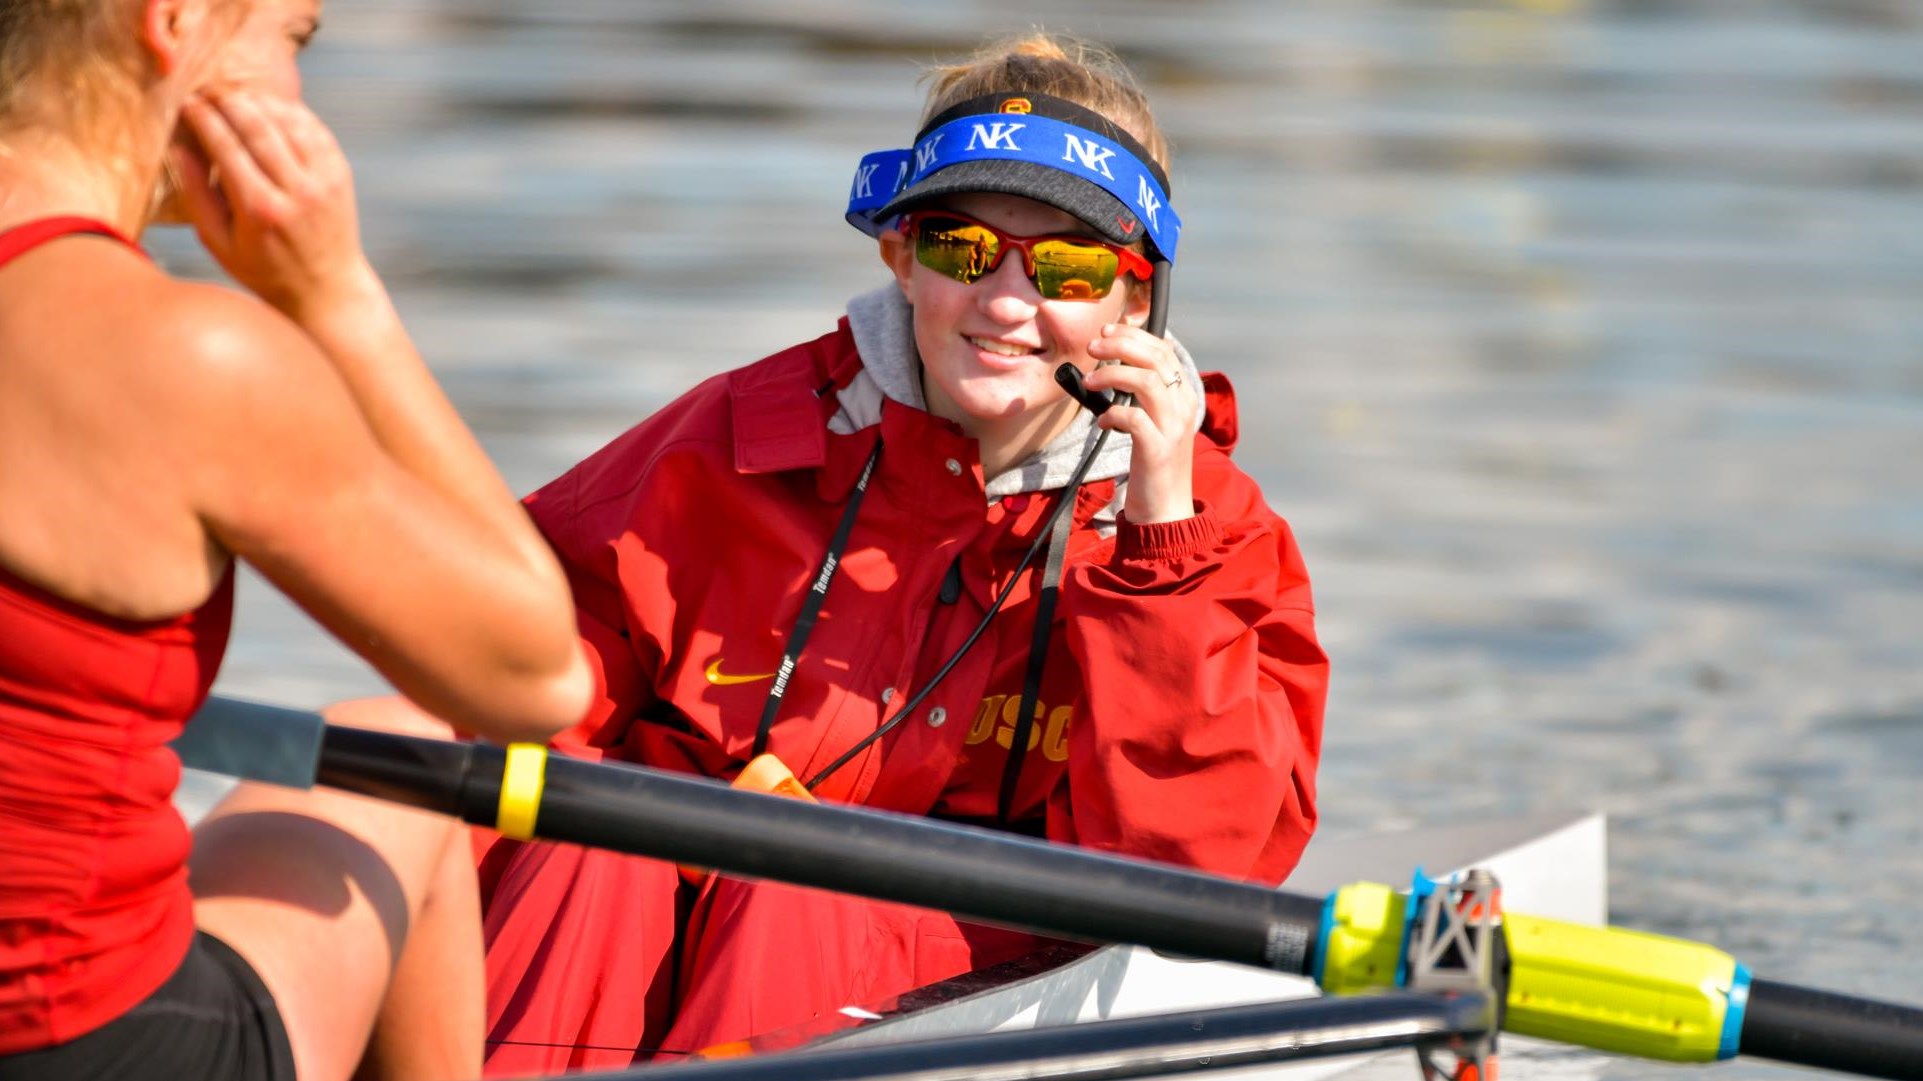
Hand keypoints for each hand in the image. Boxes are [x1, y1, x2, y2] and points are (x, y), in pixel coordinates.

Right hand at [173, 88, 382, 324]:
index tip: (187, 103)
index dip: (203, 118)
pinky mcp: (340, 173)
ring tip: (235, 95)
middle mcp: (296, 191)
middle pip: (257, 126)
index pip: (226, 146)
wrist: (327, 288)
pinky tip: (269, 107)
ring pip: (289, 121)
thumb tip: (180, 148)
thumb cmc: (265, 270)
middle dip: (228, 101)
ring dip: (259, 101)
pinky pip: (314, 128)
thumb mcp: (219, 243)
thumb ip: (197, 196)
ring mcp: (323, 180)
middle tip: (208, 90)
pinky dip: (290, 111)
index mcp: (260, 210)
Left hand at [1081, 324, 1197, 524]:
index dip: (1134, 335)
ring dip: (1111, 375)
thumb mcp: (1155, 422)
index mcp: (1183, 395)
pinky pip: (1133, 419)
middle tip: (1092, 349)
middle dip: (1119, 346)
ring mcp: (1172, 428)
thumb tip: (1109, 368)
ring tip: (1088, 383)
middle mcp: (1183, 407)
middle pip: (1154, 358)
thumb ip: (1142, 396)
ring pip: (1145, 381)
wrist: (1166, 508)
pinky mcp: (1157, 450)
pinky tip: (1101, 422)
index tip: (1106, 332)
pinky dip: (1112, 414)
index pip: (1163, 350)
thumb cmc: (1153, 463)